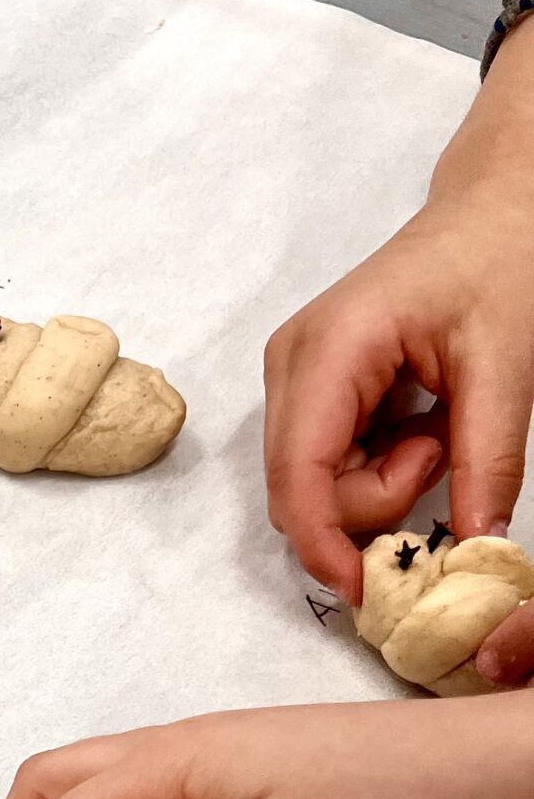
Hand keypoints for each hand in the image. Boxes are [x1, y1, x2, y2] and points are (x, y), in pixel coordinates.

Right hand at [263, 23, 533, 682]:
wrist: (496, 207)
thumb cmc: (501, 262)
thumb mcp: (506, 368)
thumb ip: (486, 465)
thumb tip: (474, 553)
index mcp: (330, 350)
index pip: (298, 476)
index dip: (324, 545)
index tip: (369, 590)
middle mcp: (292, 367)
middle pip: (298, 492)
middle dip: (371, 502)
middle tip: (441, 449)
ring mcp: (294, 379)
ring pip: (311, 486)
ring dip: (378, 483)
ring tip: (435, 426)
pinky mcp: (310, 390)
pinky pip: (326, 466)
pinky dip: (376, 467)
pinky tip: (416, 423)